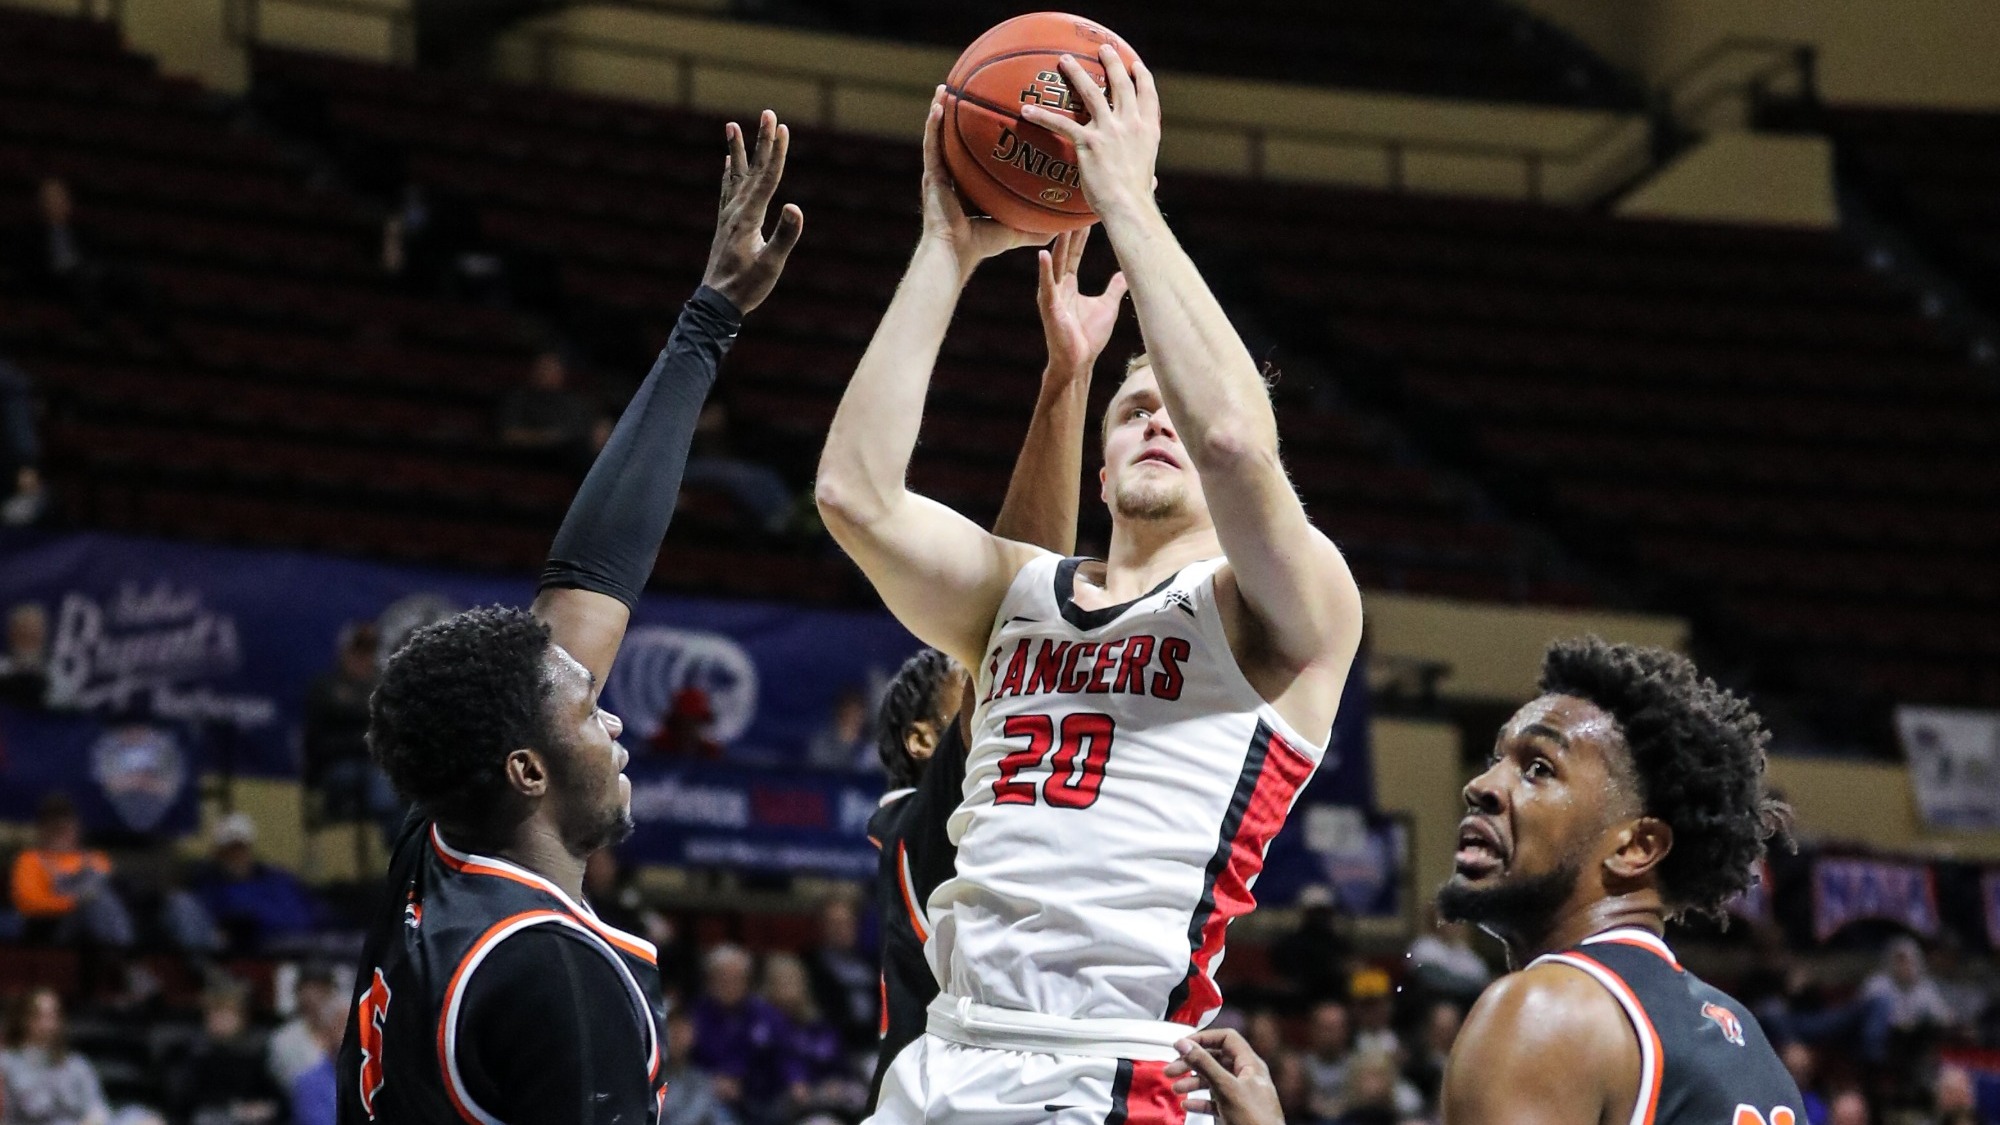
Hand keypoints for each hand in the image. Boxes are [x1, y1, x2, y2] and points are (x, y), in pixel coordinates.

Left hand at [702, 110, 803, 313]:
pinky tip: (730, 164)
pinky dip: (730, 173)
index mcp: (748, 217)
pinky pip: (727, 190)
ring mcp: (728, 216)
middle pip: (753, 169)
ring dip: (738, 149)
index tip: (782, 127)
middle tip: (767, 113)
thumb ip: (785, 236)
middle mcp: (735, 210)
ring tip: (732, 125)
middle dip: (762, 140)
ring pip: (736, 175)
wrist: (716, 303)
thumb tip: (796, 207)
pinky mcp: (725, 224)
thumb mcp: (771, 265)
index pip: (767, 178)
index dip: (776, 152)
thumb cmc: (747, 287)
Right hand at [921, 86, 1047, 276]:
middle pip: (958, 137)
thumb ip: (1040, 223)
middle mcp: (954, 173)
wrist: (955, 254)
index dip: (985, 132)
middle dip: (962, 113)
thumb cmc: (983, 244)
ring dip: (942, 108)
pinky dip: (934, 123)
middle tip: (974, 87)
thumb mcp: (1017, 228)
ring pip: (939, 134)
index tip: (999, 109)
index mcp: (971, 182)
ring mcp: (940, 172)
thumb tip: (1069, 224)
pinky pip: (932, 144)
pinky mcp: (931, 175)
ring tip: (947, 85)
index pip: (979, 151)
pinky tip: (939, 103)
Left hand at [1019, 46, 1159, 220]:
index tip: (1136, 66)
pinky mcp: (1089, 142)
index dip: (1142, 78)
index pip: (1148, 96)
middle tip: (1104, 49)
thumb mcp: (1147, 178)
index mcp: (1148, 131)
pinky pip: (1061, 124)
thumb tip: (1151, 182)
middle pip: (1121, 85)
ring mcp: (1110, 130)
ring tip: (1065, 60)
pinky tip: (1027, 111)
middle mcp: (1130, 124)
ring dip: (1077, 73)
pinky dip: (1042, 116)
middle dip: (1112, 63)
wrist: (1128, 206)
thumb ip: (1146, 173)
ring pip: (1092, 92)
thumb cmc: (1136, 199)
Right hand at [1037, 225, 1126, 378]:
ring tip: (1057, 222)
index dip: (1080, 235)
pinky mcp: (1049, 308)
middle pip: (1064, 253)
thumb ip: (1114, 288)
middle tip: (1071, 207)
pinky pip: (1047, 286)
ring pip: (1055, 264)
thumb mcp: (1107, 307)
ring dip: (1057, 244)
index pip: (1074, 253)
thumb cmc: (1088, 338)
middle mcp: (1057, 286)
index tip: (1085, 214)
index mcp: (1069, 285)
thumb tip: (1126, 274)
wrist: (1078, 363)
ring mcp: (1051, 296)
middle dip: (1068, 231)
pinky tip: (1044, 255)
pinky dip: (1045, 270)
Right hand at [1165, 1030, 1283, 1124]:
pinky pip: (1214, 1101)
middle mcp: (1246, 1077)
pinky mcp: (1236, 1112)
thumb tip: (1186, 1044)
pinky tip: (1189, 1104)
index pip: (1226, 1038)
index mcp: (1250, 1065)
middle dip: (1192, 1063)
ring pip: (1213, 1081)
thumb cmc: (1257, 1120)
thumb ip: (1205, 1064)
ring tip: (1177, 1088)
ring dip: (1193, 1083)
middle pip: (1215, 1060)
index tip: (1185, 1044)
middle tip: (1173, 1068)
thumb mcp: (1226, 1088)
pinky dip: (1200, 1101)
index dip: (1204, 1038)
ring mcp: (1241, 1095)